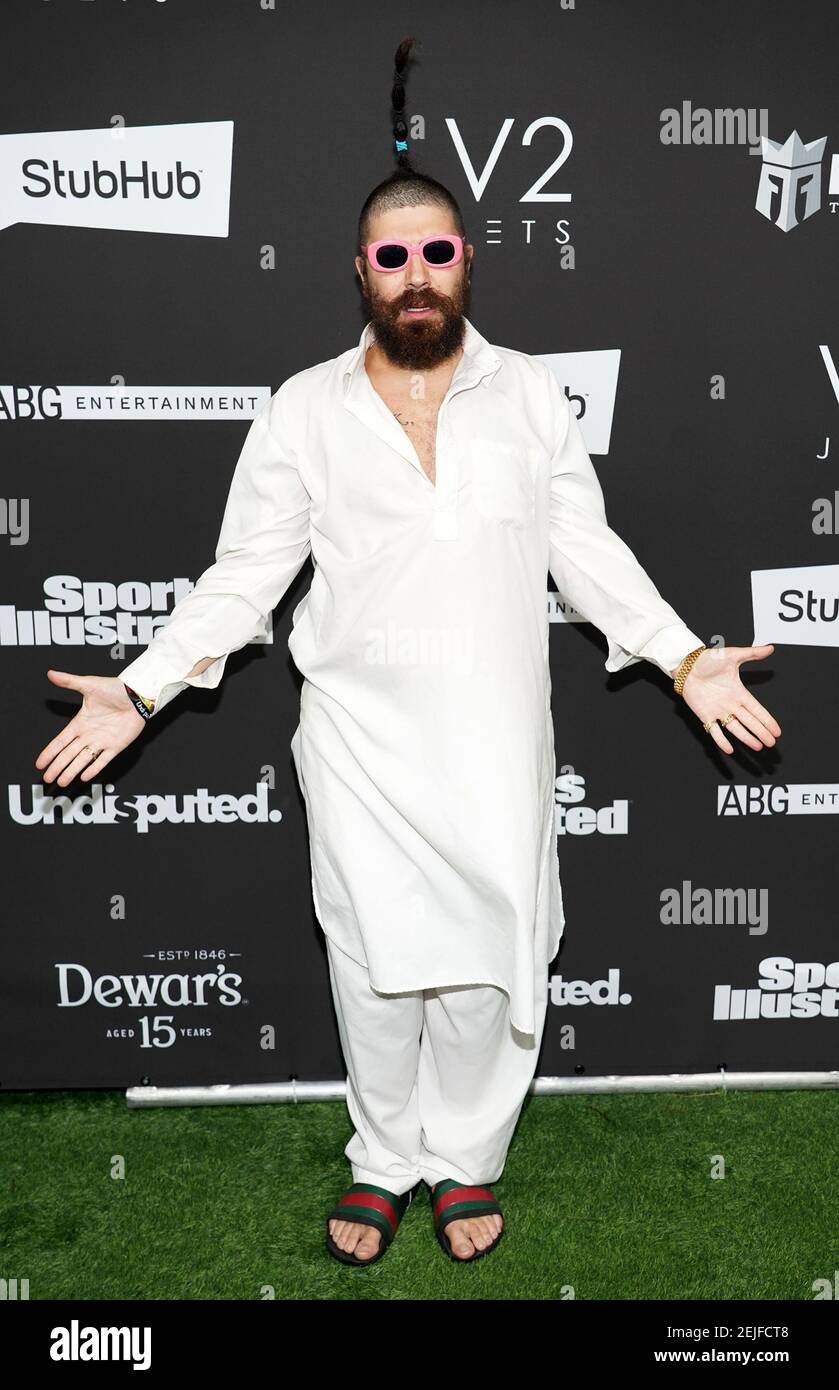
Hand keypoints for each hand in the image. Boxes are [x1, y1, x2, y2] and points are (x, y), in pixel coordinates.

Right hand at [35, 670, 149, 787]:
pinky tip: (85, 776)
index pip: (60, 741)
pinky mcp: (116, 745)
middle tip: (47, 778)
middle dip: (57, 767)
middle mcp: (89, 734)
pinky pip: (103, 760)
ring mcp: (102, 741)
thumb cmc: (115, 689)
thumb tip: (51, 673)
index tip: (40, 763)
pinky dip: (94, 768)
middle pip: (69, 754)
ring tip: (62, 782)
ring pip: (83, 760)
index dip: (50, 752)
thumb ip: (69, 681)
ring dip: (72, 771)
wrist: (137, 694)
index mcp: (80, 722)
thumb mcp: (89, 685)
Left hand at [679, 644, 780, 754]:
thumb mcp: (733, 655)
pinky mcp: (705, 715)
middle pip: (750, 722)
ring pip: (735, 728)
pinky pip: (714, 731)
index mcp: (739, 692)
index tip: (777, 731)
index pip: (757, 709)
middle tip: (771, 743)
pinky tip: (729, 749)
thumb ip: (752, 654)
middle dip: (761, 732)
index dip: (767, 720)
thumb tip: (770, 647)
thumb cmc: (708, 659)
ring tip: (758, 747)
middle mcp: (731, 704)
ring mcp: (718, 711)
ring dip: (746, 738)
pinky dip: (721, 740)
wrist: (687, 664)